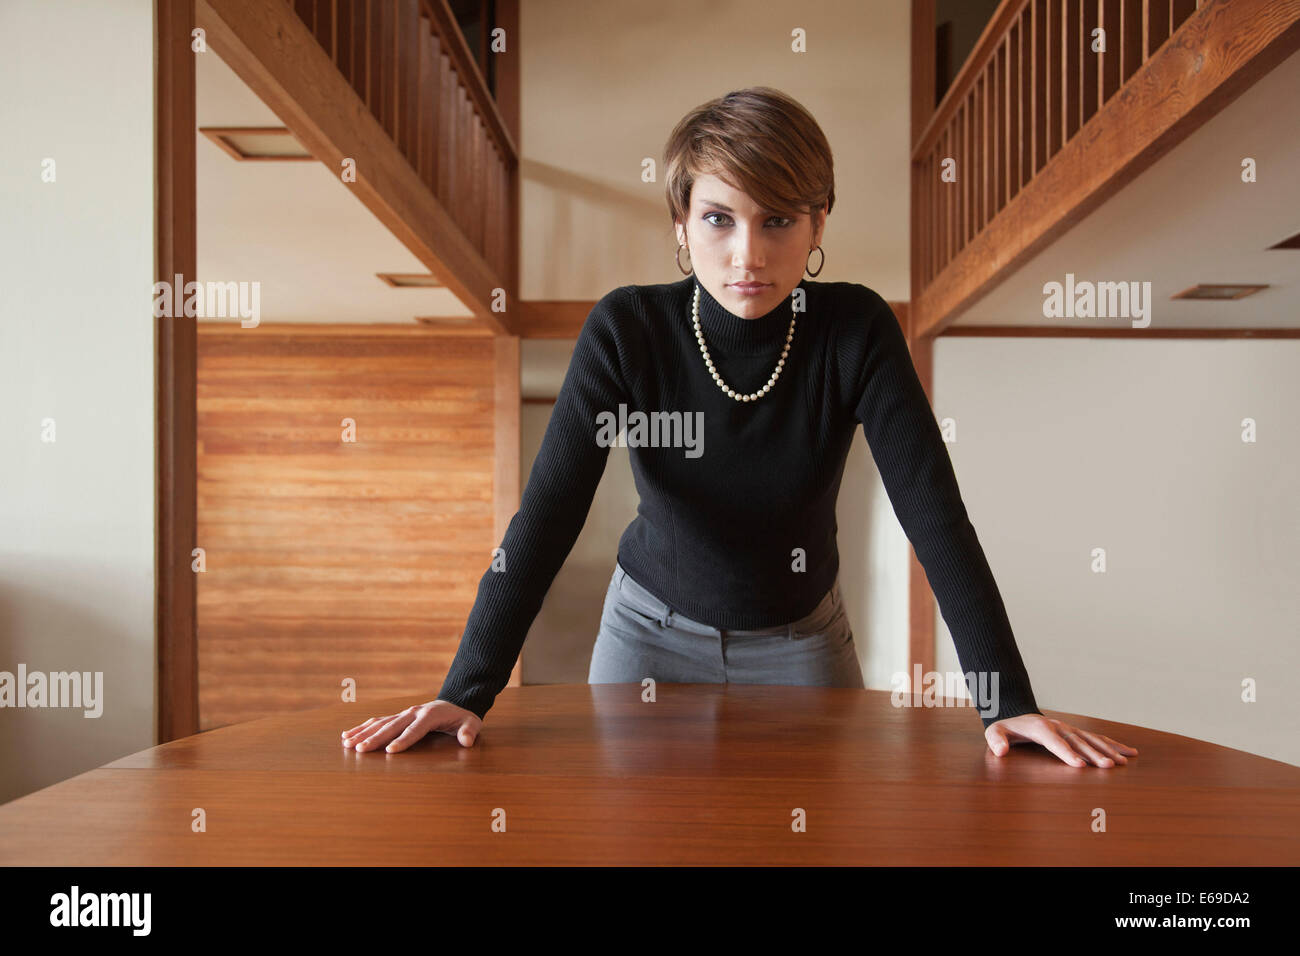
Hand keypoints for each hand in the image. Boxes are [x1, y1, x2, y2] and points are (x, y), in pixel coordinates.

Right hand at [341, 699, 481, 752]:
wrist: (455, 703)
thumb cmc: (462, 718)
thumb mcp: (471, 723)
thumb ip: (469, 731)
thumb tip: (467, 741)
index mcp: (429, 715)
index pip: (415, 730)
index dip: (403, 740)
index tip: (391, 751)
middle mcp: (413, 712)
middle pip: (392, 727)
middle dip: (375, 739)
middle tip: (360, 750)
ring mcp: (403, 713)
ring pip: (380, 723)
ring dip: (363, 733)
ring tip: (346, 743)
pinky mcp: (397, 717)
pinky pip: (377, 722)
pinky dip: (362, 728)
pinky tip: (347, 735)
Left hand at [985, 713, 1138, 767]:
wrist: (1016, 714)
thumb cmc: (1006, 727)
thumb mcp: (995, 731)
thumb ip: (996, 739)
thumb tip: (1001, 751)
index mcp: (1040, 727)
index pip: (1055, 742)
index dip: (1067, 753)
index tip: (1079, 766)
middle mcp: (1059, 726)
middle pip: (1078, 742)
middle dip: (1093, 754)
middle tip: (1107, 767)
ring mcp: (1069, 728)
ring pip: (1092, 739)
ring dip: (1108, 750)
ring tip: (1123, 763)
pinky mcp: (1076, 732)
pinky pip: (1097, 738)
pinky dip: (1114, 745)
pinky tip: (1129, 753)